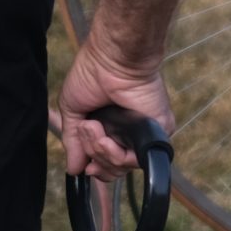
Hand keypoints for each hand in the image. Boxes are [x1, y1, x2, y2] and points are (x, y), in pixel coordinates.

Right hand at [56, 38, 171, 181]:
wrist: (111, 59)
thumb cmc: (91, 74)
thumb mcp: (73, 110)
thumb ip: (73, 141)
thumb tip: (73, 169)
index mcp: (111, 130)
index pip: (105, 164)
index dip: (95, 168)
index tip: (86, 166)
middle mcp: (128, 135)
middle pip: (111, 170)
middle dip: (93, 154)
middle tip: (88, 130)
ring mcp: (143, 136)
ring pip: (121, 167)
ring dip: (100, 150)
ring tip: (94, 127)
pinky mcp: (157, 134)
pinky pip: (134, 160)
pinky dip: (115, 153)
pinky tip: (105, 136)